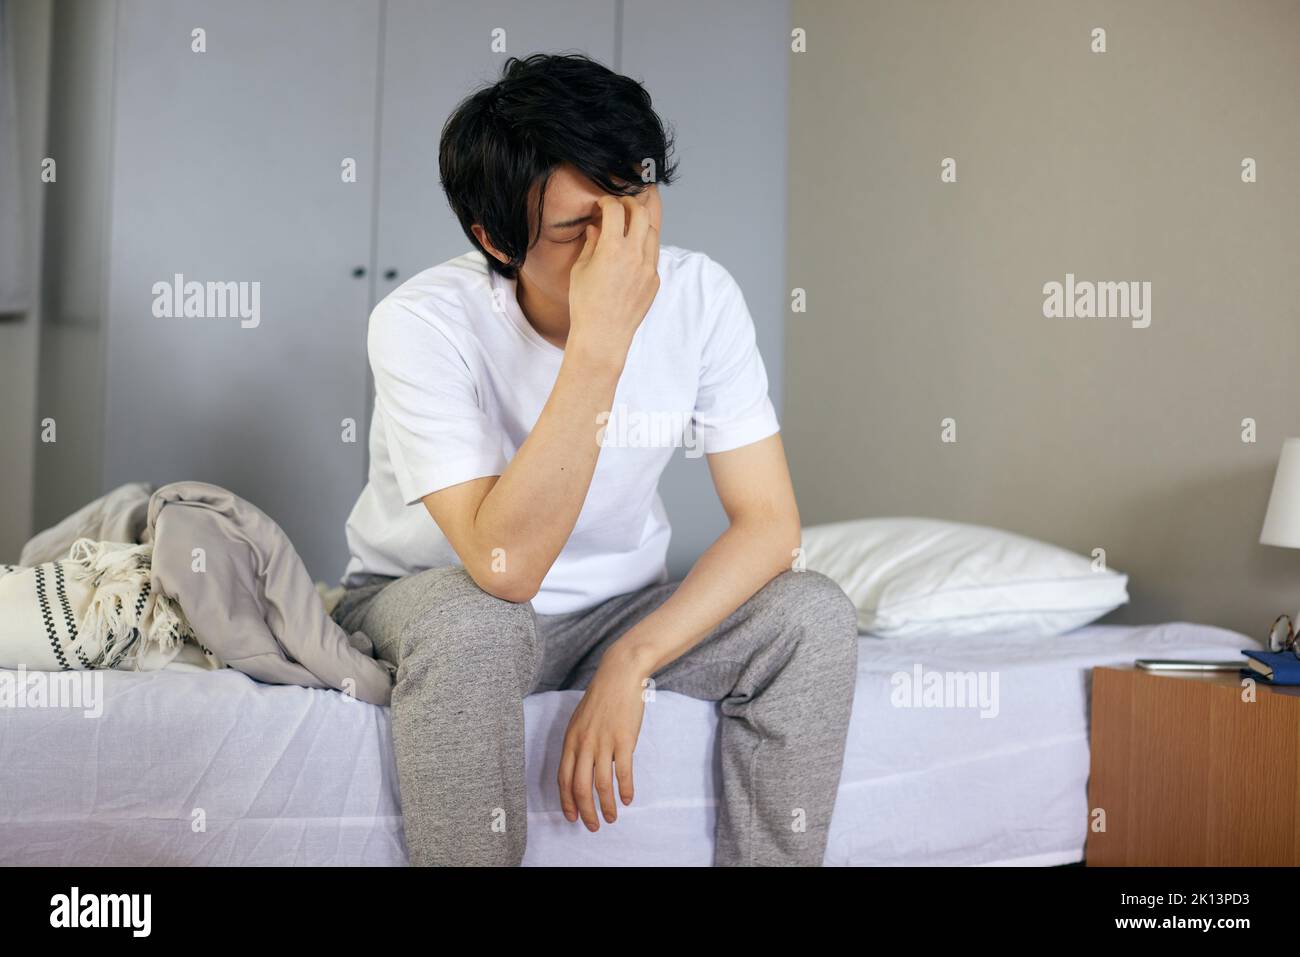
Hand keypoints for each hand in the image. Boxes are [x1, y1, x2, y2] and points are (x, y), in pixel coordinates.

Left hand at [557, 642, 648, 830]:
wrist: (619, 675)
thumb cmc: (601, 698)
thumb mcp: (580, 721)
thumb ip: (578, 745)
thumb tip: (580, 769)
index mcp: (570, 740)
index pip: (563, 779)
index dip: (567, 802)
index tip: (572, 817)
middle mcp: (584, 744)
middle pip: (580, 787)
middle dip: (585, 811)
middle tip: (592, 826)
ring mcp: (604, 743)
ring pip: (601, 784)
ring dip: (606, 806)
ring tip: (612, 818)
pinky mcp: (624, 740)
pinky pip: (623, 772)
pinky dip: (625, 790)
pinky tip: (628, 799)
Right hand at [566, 192, 660, 365]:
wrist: (604, 334)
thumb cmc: (586, 304)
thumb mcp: (581, 270)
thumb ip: (591, 244)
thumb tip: (595, 229)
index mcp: (613, 248)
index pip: (616, 210)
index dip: (608, 202)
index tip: (603, 204)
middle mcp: (635, 255)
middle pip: (641, 214)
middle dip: (631, 204)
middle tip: (621, 206)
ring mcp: (648, 268)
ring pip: (652, 233)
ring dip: (641, 224)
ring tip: (630, 226)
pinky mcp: (654, 280)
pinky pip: (653, 255)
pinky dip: (644, 246)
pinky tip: (632, 252)